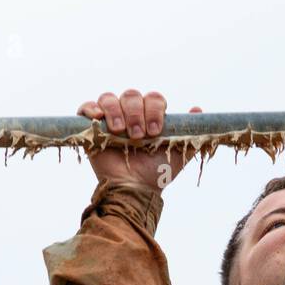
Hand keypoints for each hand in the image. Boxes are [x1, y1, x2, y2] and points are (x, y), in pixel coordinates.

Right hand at [76, 89, 202, 189]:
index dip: (155, 110)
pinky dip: (90, 108)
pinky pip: (86, 107)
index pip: (153, 98)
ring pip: (109, 98)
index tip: (155, 130)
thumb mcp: (179, 154)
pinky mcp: (91, 128)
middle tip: (138, 135)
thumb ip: (190, 134)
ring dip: (115, 111)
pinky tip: (98, 117)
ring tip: (120, 131)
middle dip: (136, 113)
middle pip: (131, 95)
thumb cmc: (157, 172)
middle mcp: (130, 113)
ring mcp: (109, 119)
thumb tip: (198, 109)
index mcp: (150, 115)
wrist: (135, 189)